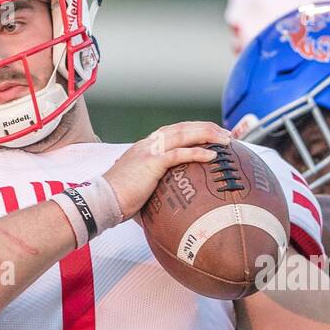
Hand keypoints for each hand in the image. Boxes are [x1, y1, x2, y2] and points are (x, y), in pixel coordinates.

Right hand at [103, 121, 231, 218]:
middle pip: (182, 128)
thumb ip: (154, 186)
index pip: (174, 131)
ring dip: (207, 135)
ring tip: (225, 139)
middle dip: (206, 127)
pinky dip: (197, 153)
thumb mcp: (140, 187)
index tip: (212, 134)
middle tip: (226, 133)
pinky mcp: (151, 163)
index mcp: (146, 147)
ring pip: (183, 135)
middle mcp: (148, 144)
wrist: (102, 201)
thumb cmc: (119, 199)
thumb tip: (169, 203)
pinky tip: (213, 156)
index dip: (194, 130)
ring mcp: (149, 151)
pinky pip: (179, 154)